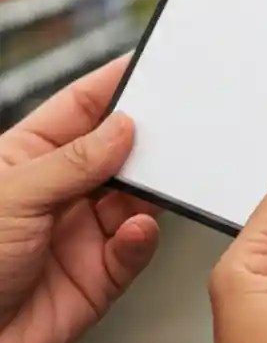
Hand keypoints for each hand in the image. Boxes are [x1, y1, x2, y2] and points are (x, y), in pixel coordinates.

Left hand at [0, 56, 157, 342]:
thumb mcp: (12, 197)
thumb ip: (73, 162)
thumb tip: (121, 128)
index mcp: (24, 160)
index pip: (78, 110)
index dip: (114, 86)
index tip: (151, 67)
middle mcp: (56, 194)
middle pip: (116, 153)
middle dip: (147, 141)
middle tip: (175, 128)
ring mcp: (79, 234)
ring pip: (135, 200)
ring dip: (151, 193)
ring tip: (161, 183)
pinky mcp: (100, 275)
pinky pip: (136, 248)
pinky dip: (142, 239)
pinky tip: (135, 233)